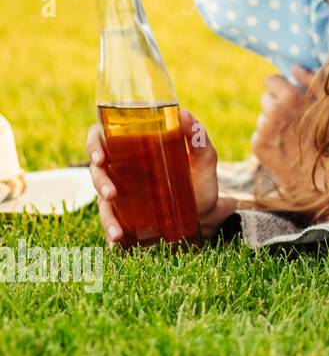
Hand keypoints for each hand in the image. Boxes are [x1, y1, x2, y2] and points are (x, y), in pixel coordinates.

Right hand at [86, 108, 227, 247]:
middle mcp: (123, 169)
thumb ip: (198, 138)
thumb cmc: (200, 181)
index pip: (103, 137)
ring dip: (106, 215)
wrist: (207, 214)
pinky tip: (117, 241)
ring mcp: (122, 193)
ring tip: (117, 229)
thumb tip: (185, 114)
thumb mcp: (204, 160)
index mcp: (136, 148)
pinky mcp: (126, 215)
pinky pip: (112, 222)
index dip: (94, 144)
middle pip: (96, 168)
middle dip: (99, 181)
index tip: (100, 157)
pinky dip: (113, 231)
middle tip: (112, 193)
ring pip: (102, 199)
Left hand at [250, 66, 317, 199]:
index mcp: (291, 98)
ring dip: (274, 122)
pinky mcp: (258, 147)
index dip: (284, 88)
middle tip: (297, 119)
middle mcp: (273, 112)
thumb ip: (314, 80)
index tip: (295, 98)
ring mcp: (264, 131)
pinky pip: (260, 133)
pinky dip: (271, 138)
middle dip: (279, 105)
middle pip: (266, 98)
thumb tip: (294, 67)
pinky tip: (287, 147)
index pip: (272, 80)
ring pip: (263, 117)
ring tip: (294, 135)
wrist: (328, 176)